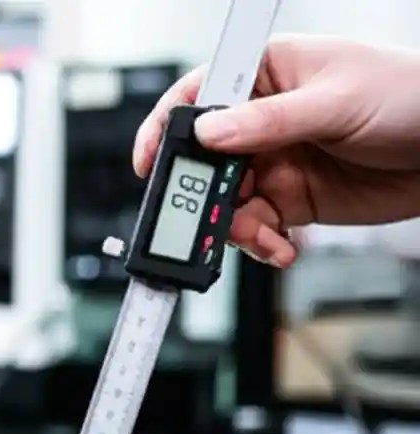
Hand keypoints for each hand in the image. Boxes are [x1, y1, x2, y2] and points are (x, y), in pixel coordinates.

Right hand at [133, 35, 419, 268]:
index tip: (151, 162)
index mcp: (265, 74)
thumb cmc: (413, 96)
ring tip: (261, 238)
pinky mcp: (291, 201)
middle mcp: (260, 120)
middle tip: (209, 217)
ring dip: (233, 227)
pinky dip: (259, 244)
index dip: (167, 129)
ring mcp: (273, 162)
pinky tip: (280, 247)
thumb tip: (208, 132)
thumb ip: (269, 121)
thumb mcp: (337, 103)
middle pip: (203, 159)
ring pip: (224, 201)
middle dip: (200, 193)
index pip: (197, 96)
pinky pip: (255, 227)